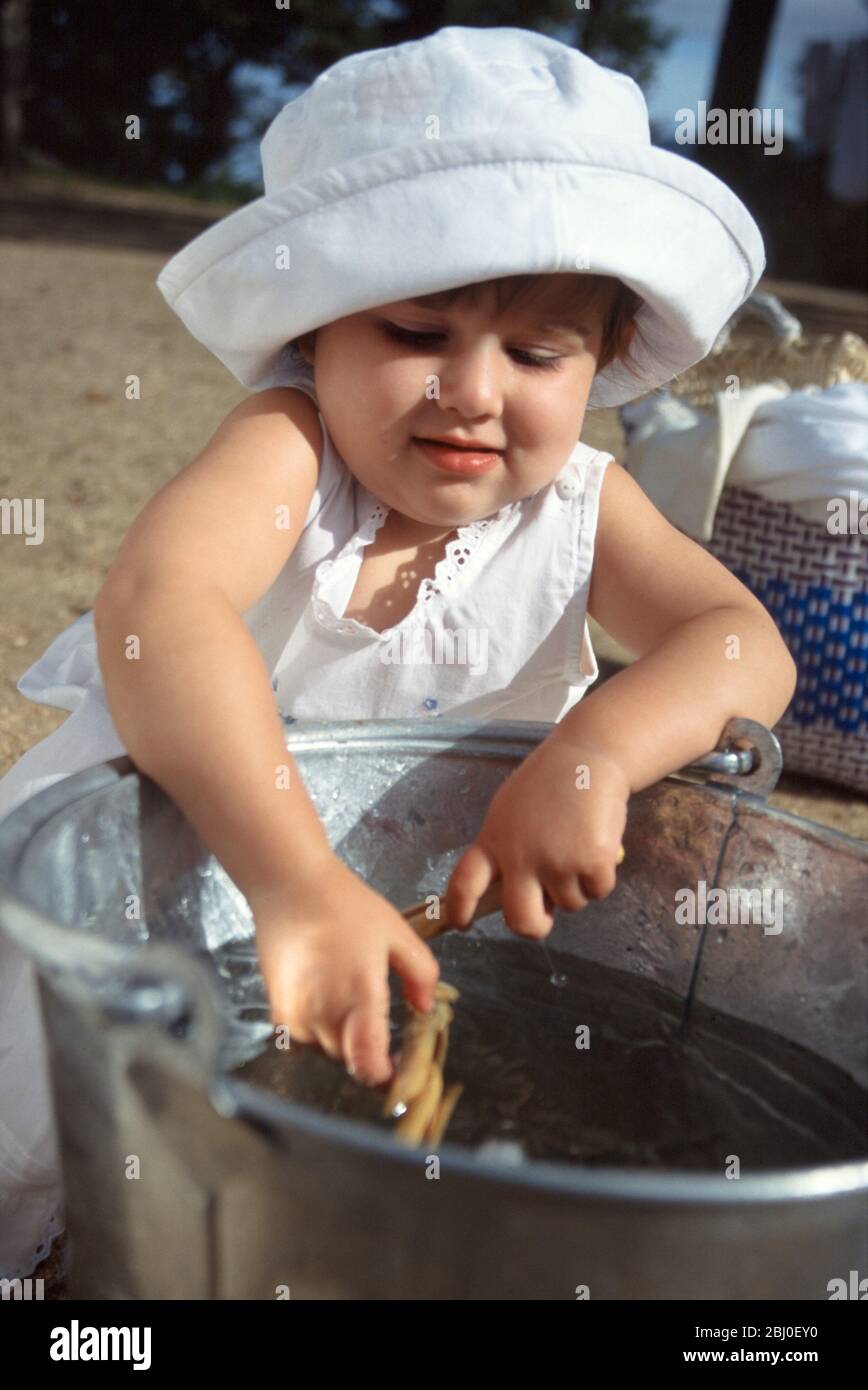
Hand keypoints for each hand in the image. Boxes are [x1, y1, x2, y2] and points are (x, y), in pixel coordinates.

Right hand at [249, 855, 439, 1086]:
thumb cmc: (344, 905)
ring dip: (343, 1037)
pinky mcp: (278, 1009)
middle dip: (368, 1050)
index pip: (368, 1065)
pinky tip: (326, 991)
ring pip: (327, 1049)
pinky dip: (319, 1024)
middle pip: (351, 1060)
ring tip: (351, 997)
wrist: (289, 887)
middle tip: (382, 1023)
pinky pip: (305, 1035)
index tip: (399, 1067)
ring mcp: (296, 1015)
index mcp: (358, 998)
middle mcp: (324, 1014)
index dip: (386, 1076)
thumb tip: (424, 1007)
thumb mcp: (397, 933)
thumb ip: (420, 974)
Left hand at [445, 734, 629, 939]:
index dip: (460, 909)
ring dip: (578, 887)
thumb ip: (508, 849)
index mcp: (494, 840)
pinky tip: (599, 844)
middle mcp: (520, 857)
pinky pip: (598, 891)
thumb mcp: (511, 811)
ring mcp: (556, 862)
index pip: (465, 884)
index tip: (462, 925)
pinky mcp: (591, 862)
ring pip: (570, 905)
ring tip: (579, 846)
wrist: (588, 756)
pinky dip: (602, 876)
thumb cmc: (550, 781)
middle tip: (545, 917)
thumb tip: (526, 891)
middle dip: (534, 928)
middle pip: (520, 919)